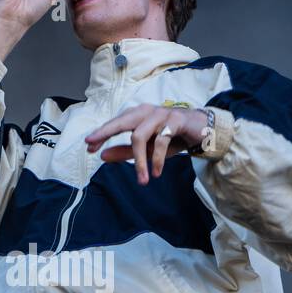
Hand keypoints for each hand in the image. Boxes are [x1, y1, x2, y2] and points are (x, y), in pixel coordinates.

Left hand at [85, 104, 207, 184]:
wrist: (202, 131)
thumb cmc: (172, 137)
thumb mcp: (147, 148)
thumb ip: (125, 152)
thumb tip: (102, 156)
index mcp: (138, 115)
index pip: (115, 123)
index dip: (101, 134)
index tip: (88, 146)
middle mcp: (147, 111)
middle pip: (121, 121)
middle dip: (105, 133)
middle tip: (93, 147)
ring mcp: (161, 114)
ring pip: (140, 135)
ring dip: (139, 161)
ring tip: (141, 180)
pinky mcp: (176, 120)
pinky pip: (161, 140)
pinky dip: (157, 159)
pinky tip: (156, 173)